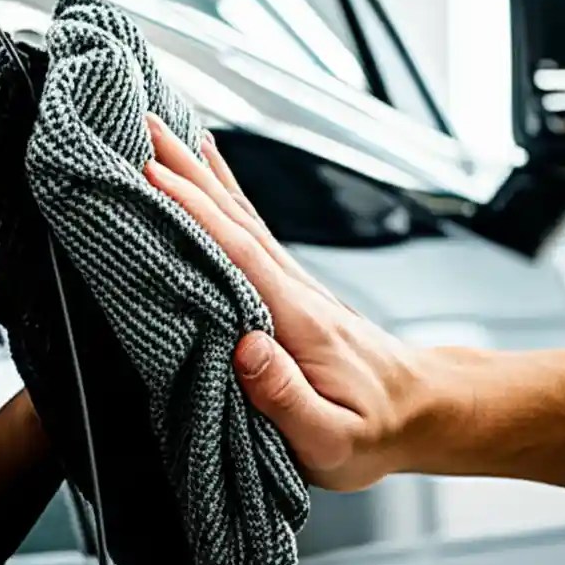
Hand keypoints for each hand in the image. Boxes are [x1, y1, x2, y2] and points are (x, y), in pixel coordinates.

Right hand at [142, 113, 426, 491]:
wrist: (422, 412)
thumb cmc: (374, 431)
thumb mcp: (333, 439)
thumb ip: (286, 398)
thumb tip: (246, 348)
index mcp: (299, 321)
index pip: (239, 253)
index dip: (195, 212)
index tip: (153, 175)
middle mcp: (296, 289)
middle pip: (234, 217)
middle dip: (186, 170)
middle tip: (142, 125)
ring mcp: (293, 283)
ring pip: (240, 215)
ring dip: (199, 171)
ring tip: (161, 130)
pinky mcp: (287, 286)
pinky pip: (247, 229)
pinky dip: (223, 192)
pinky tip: (207, 167)